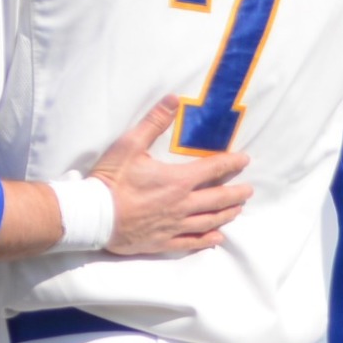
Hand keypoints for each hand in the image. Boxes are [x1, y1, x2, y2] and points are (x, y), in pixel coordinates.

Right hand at [87, 96, 250, 254]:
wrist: (93, 216)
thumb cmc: (110, 180)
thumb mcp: (130, 144)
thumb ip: (154, 122)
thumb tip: (174, 99)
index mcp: (178, 180)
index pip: (213, 169)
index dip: (231, 163)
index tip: (244, 160)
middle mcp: (182, 204)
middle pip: (218, 199)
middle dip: (236, 193)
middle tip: (248, 191)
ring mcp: (174, 226)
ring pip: (209, 221)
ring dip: (227, 215)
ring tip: (237, 211)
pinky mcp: (163, 241)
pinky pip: (192, 242)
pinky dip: (207, 240)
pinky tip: (216, 238)